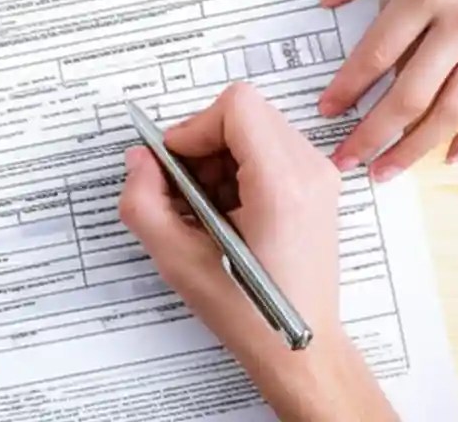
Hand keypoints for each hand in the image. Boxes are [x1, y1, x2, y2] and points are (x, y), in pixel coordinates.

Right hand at [119, 83, 395, 421]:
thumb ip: (145, 202)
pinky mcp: (316, 186)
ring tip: (206, 210)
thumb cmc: (251, 313)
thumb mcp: (179, 260)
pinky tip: (226, 213)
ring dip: (218, 160)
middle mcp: (310, 171)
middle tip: (184, 193)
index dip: (193, 129)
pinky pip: (269, 149)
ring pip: (254, 128)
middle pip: (244, 113)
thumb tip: (139, 160)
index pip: (236, 106)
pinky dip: (238, 170)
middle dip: (203, 146)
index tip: (174, 166)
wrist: (300, 350)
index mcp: (283, 184)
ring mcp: (318, 177)